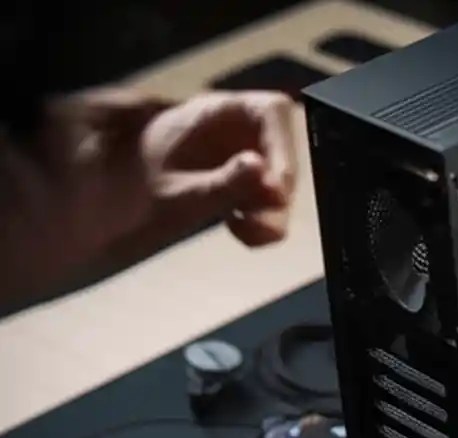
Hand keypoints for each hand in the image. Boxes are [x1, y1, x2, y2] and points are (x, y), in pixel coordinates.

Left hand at [140, 90, 296, 246]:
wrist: (102, 206)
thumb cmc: (128, 190)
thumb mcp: (173, 192)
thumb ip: (220, 183)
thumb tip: (263, 171)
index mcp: (215, 113)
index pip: (271, 111)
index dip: (284, 145)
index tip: (279, 186)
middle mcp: (235, 131)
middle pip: (281, 152)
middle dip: (279, 190)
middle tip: (267, 221)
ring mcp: (240, 158)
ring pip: (277, 182)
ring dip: (274, 213)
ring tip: (251, 235)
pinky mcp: (240, 185)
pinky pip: (266, 202)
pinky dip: (262, 222)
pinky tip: (241, 232)